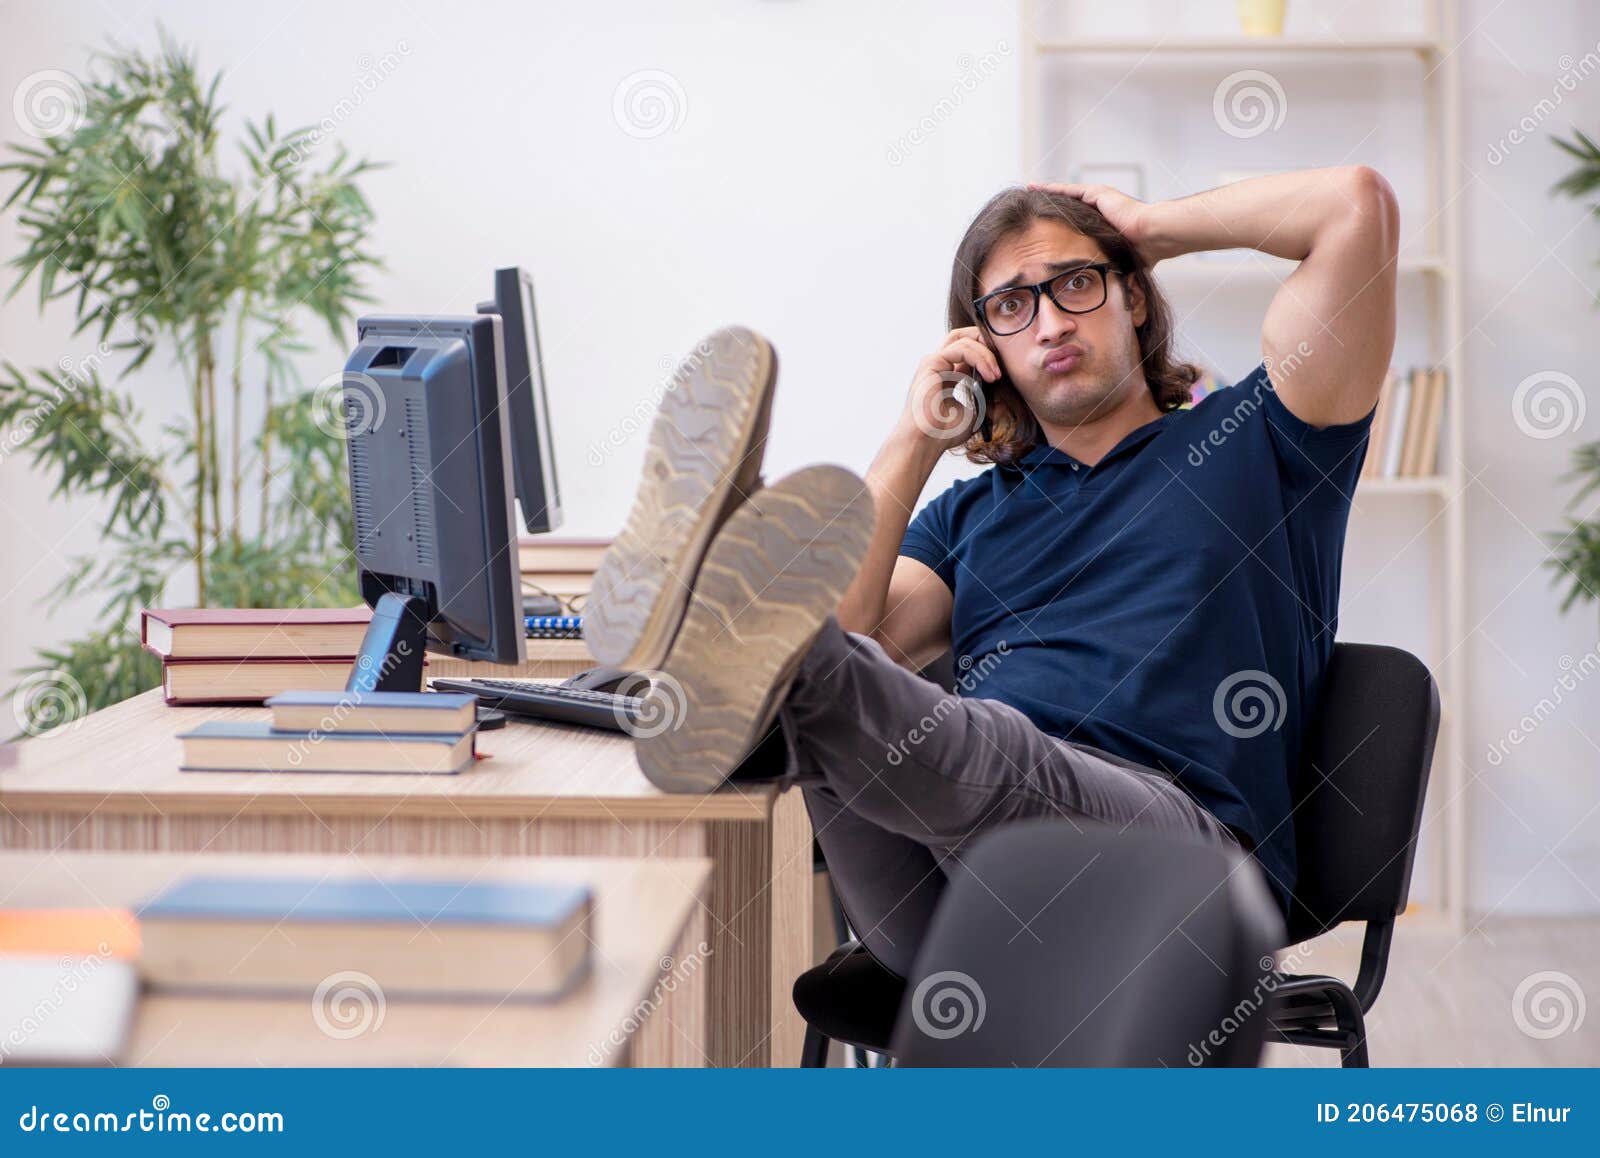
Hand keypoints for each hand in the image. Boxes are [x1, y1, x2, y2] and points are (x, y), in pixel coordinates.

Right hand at [898, 327, 1000, 451]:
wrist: (925, 442)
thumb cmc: (944, 433)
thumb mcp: (975, 414)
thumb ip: (987, 400)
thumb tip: (1005, 394)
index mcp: (948, 375)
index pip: (969, 350)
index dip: (988, 353)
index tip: (1004, 370)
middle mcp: (940, 366)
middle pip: (963, 335)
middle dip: (986, 341)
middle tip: (1003, 357)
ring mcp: (934, 363)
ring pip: (964, 340)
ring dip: (986, 354)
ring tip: (997, 375)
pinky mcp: (932, 363)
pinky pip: (960, 348)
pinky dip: (979, 357)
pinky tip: (989, 374)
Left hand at [1027, 182, 1168, 266]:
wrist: (1154, 236)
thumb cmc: (1146, 251)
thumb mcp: (1123, 262)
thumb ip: (1115, 270)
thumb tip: (1113, 291)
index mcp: (1107, 222)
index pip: (1079, 221)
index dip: (1063, 223)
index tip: (1047, 227)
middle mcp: (1102, 208)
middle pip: (1070, 205)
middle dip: (1052, 206)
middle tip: (1031, 206)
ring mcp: (1100, 199)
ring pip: (1066, 195)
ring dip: (1048, 193)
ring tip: (1029, 190)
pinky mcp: (1097, 194)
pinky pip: (1068, 190)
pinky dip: (1052, 189)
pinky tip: (1036, 187)